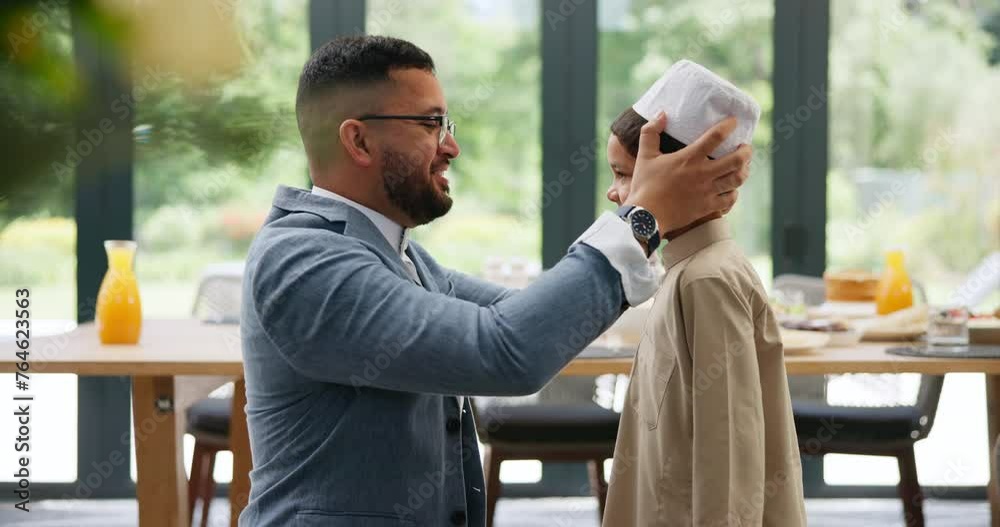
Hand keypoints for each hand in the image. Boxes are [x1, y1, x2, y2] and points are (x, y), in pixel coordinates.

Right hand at [624, 111, 752, 232]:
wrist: (645, 217)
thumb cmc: (644, 186)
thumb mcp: (644, 156)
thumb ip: (651, 132)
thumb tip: (662, 114)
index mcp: (689, 158)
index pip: (716, 136)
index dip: (728, 126)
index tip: (733, 121)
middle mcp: (703, 174)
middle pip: (737, 159)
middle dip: (746, 151)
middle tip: (745, 147)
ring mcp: (707, 192)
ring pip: (737, 179)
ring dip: (744, 171)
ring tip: (743, 167)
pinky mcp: (707, 208)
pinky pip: (730, 199)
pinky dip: (734, 193)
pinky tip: (731, 189)